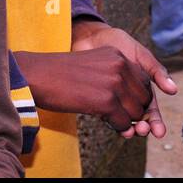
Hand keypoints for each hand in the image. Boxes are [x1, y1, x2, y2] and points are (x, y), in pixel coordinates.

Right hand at [15, 47, 156, 134]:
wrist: (38, 75)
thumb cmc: (61, 73)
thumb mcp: (94, 65)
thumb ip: (114, 76)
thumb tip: (134, 102)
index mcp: (118, 54)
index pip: (144, 80)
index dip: (138, 96)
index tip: (127, 105)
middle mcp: (120, 65)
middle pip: (144, 96)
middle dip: (135, 110)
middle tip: (120, 115)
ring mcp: (115, 83)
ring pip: (137, 112)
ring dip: (127, 120)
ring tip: (111, 118)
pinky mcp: (107, 101)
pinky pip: (124, 122)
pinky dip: (118, 127)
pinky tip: (104, 121)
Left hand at [71, 20, 179, 138]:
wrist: (91, 37)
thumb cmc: (118, 42)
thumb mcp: (140, 55)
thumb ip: (155, 71)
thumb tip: (174, 90)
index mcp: (141, 87)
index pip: (150, 109)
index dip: (155, 121)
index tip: (159, 132)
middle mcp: (128, 96)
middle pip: (139, 118)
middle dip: (143, 127)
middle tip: (143, 131)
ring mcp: (112, 99)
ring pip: (123, 119)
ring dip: (128, 128)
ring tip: (130, 133)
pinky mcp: (97, 99)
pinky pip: (105, 114)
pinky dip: (111, 121)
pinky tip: (113, 124)